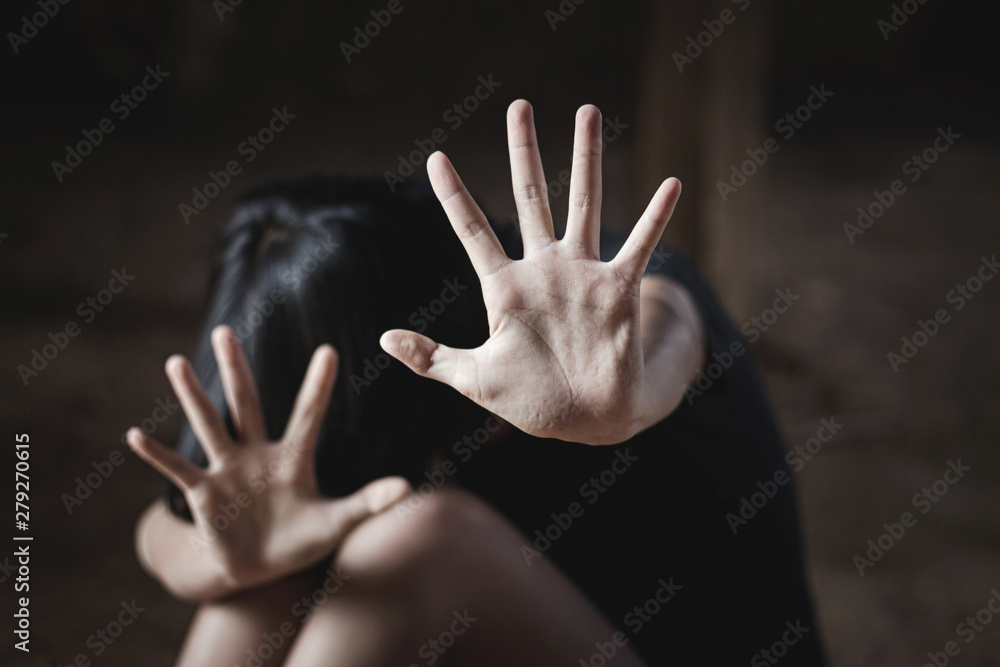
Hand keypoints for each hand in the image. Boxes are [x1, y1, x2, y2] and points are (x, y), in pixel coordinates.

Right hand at [128, 326, 409, 591]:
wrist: (261, 570)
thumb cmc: (302, 540)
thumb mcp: (337, 522)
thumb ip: (367, 504)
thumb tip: (407, 488)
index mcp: (294, 457)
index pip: (309, 414)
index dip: (318, 385)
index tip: (330, 350)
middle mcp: (257, 454)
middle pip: (246, 405)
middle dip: (236, 370)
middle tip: (223, 331)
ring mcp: (228, 471)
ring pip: (209, 426)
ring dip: (193, 397)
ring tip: (175, 363)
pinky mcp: (206, 494)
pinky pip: (179, 471)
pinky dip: (158, 456)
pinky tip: (135, 435)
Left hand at [379, 100, 681, 444]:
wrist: (585, 420)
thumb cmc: (529, 402)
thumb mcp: (473, 379)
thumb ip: (431, 358)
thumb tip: (385, 338)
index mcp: (504, 288)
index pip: (472, 230)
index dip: (454, 195)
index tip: (435, 159)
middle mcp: (543, 270)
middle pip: (530, 197)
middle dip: (523, 153)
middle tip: (518, 107)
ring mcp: (581, 275)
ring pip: (583, 204)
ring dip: (586, 158)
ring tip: (587, 110)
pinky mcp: (618, 289)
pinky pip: (640, 245)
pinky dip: (656, 217)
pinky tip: (671, 184)